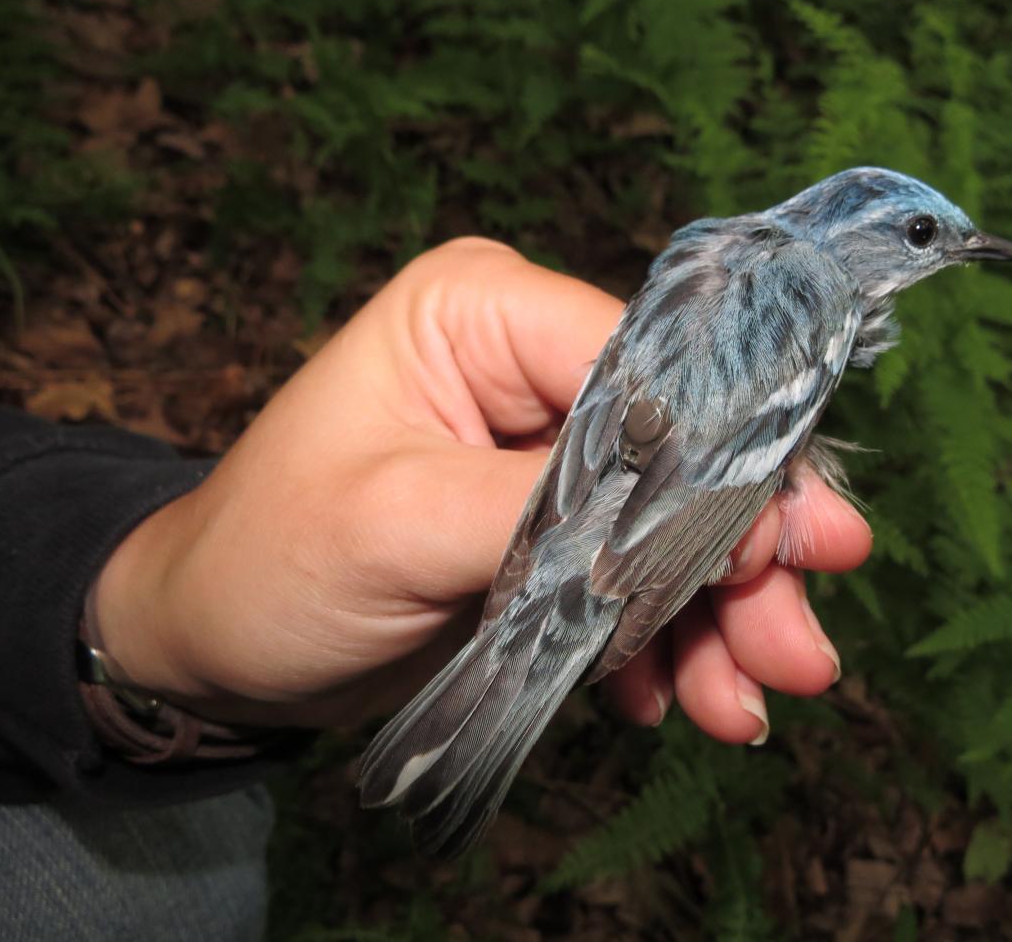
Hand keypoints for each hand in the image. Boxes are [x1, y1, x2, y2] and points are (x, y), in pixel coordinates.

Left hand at [93, 238, 871, 742]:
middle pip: (685, 449)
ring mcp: (547, 450)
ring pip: (676, 523)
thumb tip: (700, 513)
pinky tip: (684, 700)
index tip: (782, 551)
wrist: (212, 647)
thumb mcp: (396, 527)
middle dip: (743, 554)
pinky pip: (639, 574)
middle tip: (800, 648)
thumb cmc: (267, 562)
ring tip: (751, 701)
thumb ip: (546, 512)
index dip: (725, 461)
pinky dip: (672, 642)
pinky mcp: (550, 526)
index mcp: (487, 311)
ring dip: (722, 616)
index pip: (651, 367)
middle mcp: (531, 363)